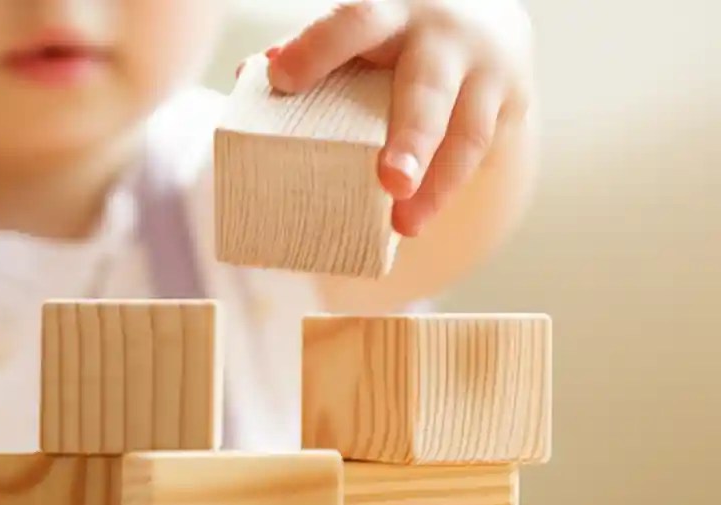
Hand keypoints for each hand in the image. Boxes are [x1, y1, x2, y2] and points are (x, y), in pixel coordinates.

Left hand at [266, 0, 533, 235]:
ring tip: (405, 225)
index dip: (317, 49)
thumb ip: (313, 51)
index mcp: (393, 10)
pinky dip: (447, 189)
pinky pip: (480, 152)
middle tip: (391, 182)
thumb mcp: (360, 27)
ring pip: (466, 133)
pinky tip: (420, 217)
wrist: (484, 13)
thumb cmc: (395, 32)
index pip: (355, 23)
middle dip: (412, 138)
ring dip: (437, 185)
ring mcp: (486, 70)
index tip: (280, 77)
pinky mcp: (510, 101)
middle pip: (428, 90)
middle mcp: (444, 36)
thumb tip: (251, 76)